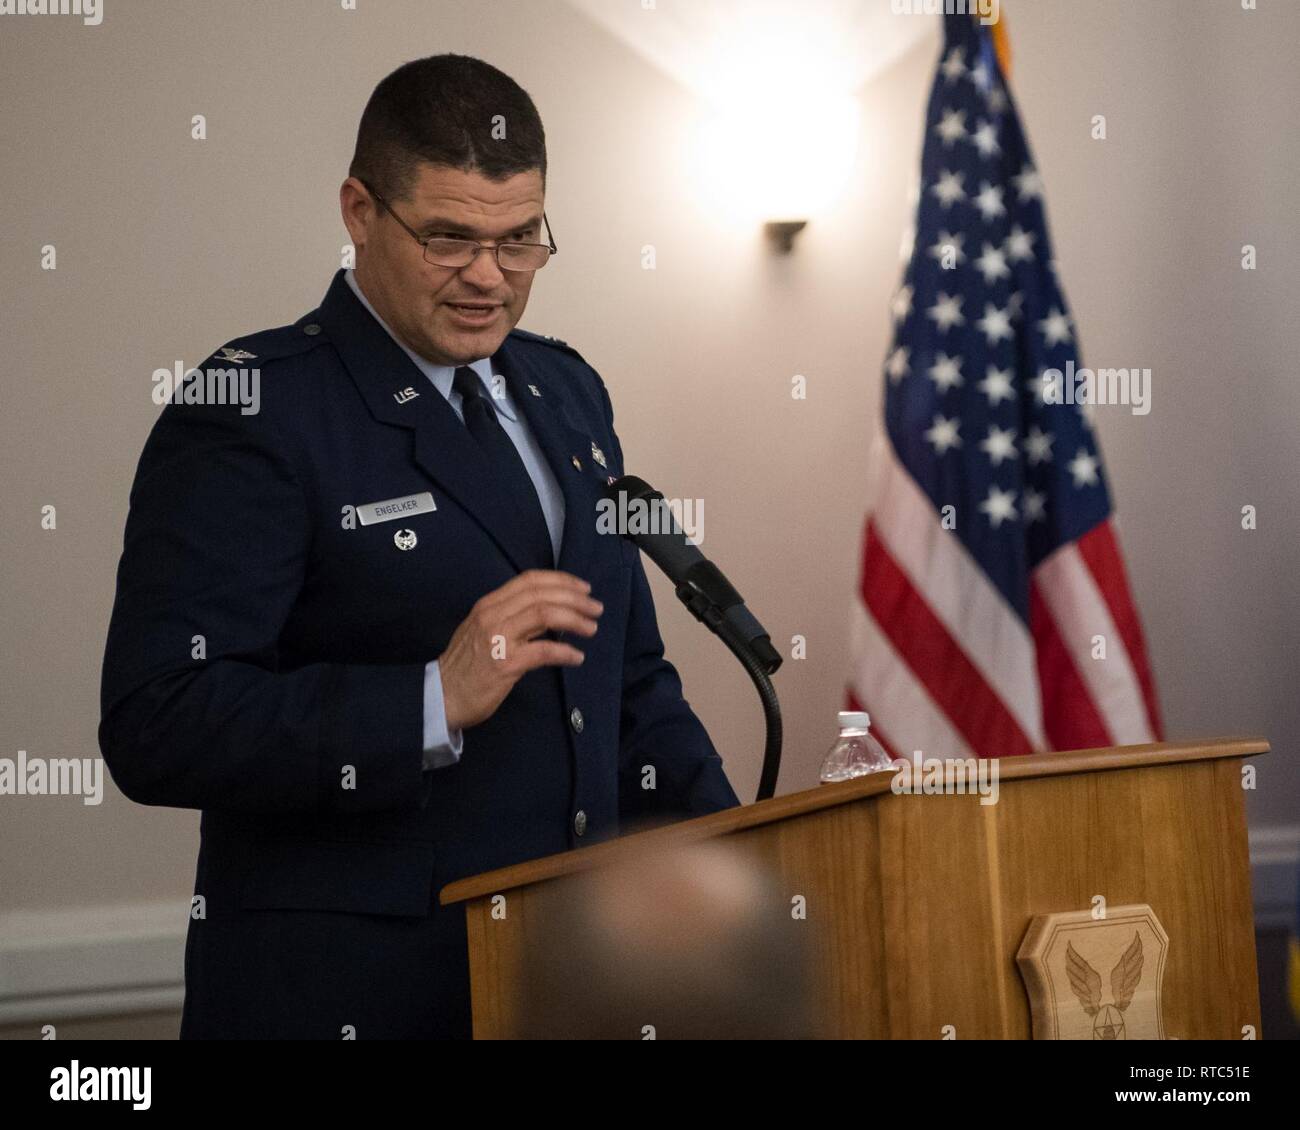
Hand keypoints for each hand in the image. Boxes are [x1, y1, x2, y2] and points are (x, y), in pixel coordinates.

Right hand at [439, 570, 603, 731]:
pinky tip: (577, 656)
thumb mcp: (484, 630)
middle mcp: (493, 615)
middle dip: (575, 599)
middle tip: (596, 607)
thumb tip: (549, 611)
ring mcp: (498, 638)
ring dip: (575, 619)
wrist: (441, 696)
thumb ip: (511, 617)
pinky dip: (565, 651)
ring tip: (592, 628)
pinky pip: (543, 651)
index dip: (561, 581)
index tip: (583, 588)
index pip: (530, 581)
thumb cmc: (467, 665)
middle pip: (542, 595)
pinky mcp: (505, 663)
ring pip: (545, 615)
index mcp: (489, 604)